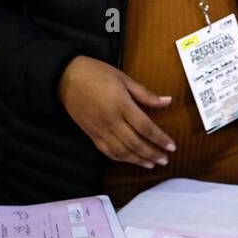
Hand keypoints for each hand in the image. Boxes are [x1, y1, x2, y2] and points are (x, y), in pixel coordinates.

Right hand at [58, 56, 175, 167]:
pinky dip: (120, 158)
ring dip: (138, 160)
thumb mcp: (124, 78)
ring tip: (151, 164)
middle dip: (152, 154)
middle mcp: (111, 120)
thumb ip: (146, 94)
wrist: (65, 77)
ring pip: (121, 151)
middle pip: (135, 143)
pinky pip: (107, 151)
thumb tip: (167, 101)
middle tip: (165, 160)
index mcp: (121, 105)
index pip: (145, 127)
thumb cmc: (97, 73)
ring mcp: (99, 129)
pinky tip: (131, 160)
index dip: (160, 139)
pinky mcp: (90, 134)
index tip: (172, 146)